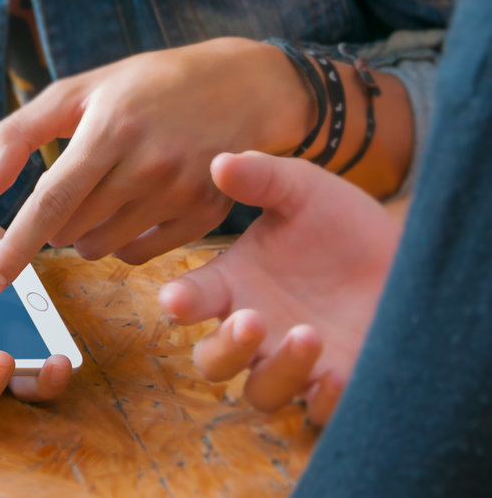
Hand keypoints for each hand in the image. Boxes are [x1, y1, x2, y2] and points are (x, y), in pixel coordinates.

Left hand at [0, 38, 311, 299]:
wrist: (244, 86)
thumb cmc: (149, 85)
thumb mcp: (81, 90)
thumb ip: (21, 133)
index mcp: (109, 128)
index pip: (51, 201)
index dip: (14, 249)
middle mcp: (147, 164)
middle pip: (71, 228)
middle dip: (57, 217)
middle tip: (79, 181)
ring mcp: (180, 192)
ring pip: (100, 247)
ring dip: (85, 231)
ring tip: (107, 190)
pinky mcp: (205, 215)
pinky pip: (138, 255)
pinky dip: (122, 241)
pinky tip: (134, 206)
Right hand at [159, 151, 400, 424]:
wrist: (402, 250)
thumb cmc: (338, 220)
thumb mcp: (300, 188)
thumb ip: (260, 177)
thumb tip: (219, 162)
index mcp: (234, 283)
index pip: (192, 299)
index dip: (179, 302)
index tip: (174, 301)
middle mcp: (255, 329)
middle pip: (214, 361)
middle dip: (226, 348)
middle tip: (252, 320)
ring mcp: (292, 362)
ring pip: (261, 393)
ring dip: (277, 372)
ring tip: (308, 334)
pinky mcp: (336, 383)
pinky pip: (318, 413)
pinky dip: (323, 403)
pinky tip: (338, 375)